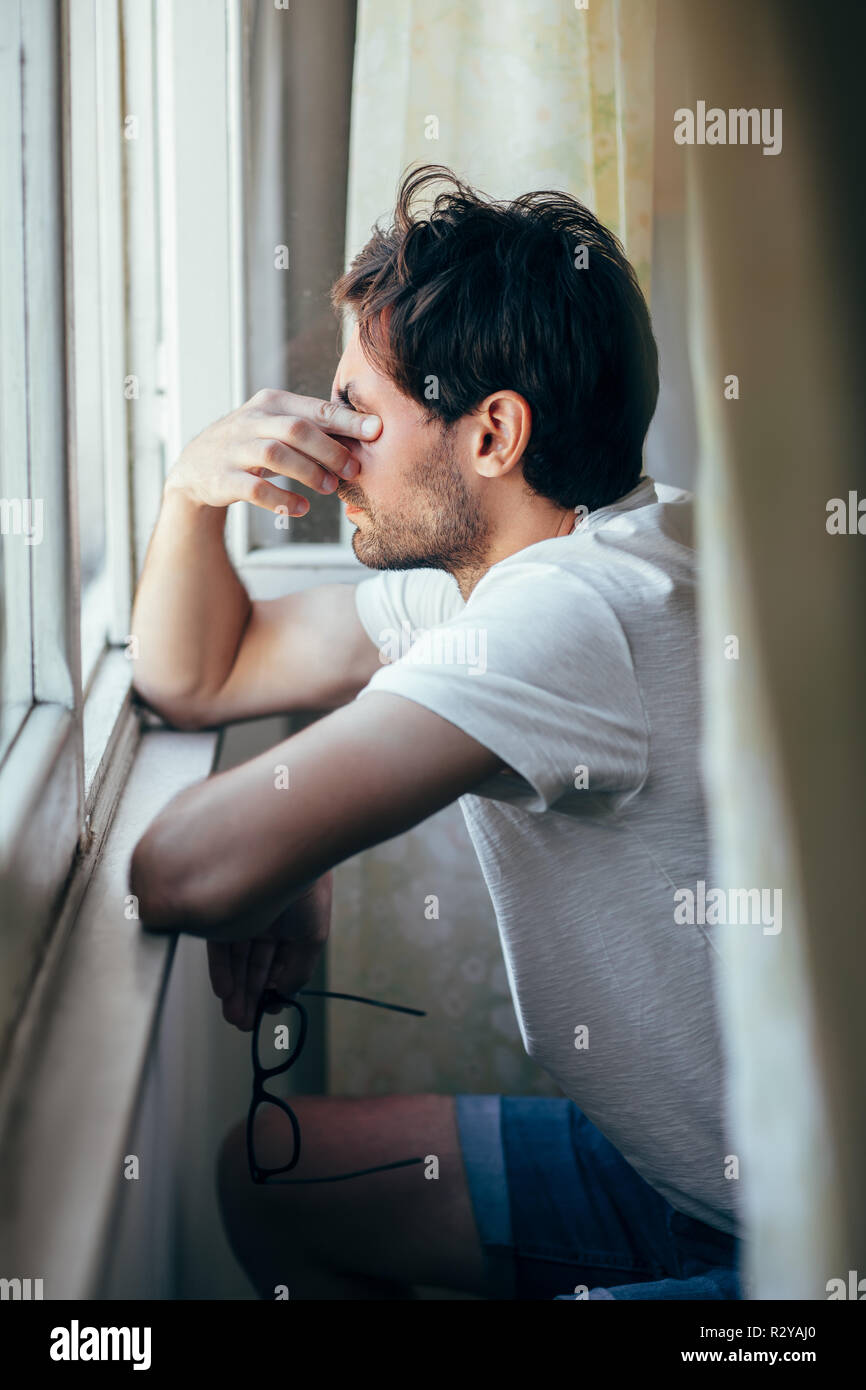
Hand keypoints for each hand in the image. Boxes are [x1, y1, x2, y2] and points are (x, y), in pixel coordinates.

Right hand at [164, 388, 380, 516]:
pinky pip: (255, 489)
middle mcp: (251, 420)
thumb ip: (313, 427)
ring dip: (309, 472)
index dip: (348, 420)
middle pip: (297, 429)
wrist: (195, 467)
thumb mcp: (276, 426)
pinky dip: (282, 499)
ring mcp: (235, 448)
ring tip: (330, 488)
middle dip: (331, 450)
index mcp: (271, 403)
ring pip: (276, 454)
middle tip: (354, 469)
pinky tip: (301, 508)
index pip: (315, 408)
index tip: (377, 431)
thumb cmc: (251, 444)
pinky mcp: (223, 477)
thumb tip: (367, 434)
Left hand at [206, 873, 332, 1030]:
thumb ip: (299, 970)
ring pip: (236, 960)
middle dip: (249, 996)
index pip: (276, 965)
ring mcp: (244, 918)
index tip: (266, 1009)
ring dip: (235, 989)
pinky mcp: (224, 911)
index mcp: (289, 929)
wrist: (290, 852)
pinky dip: (222, 969)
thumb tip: (283, 995)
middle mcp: (266, 924)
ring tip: (233, 1014)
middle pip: (253, 967)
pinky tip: (225, 988)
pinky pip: (219, 945)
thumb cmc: (309, 888)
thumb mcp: (313, 938)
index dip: (270, 989)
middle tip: (242, 1021)